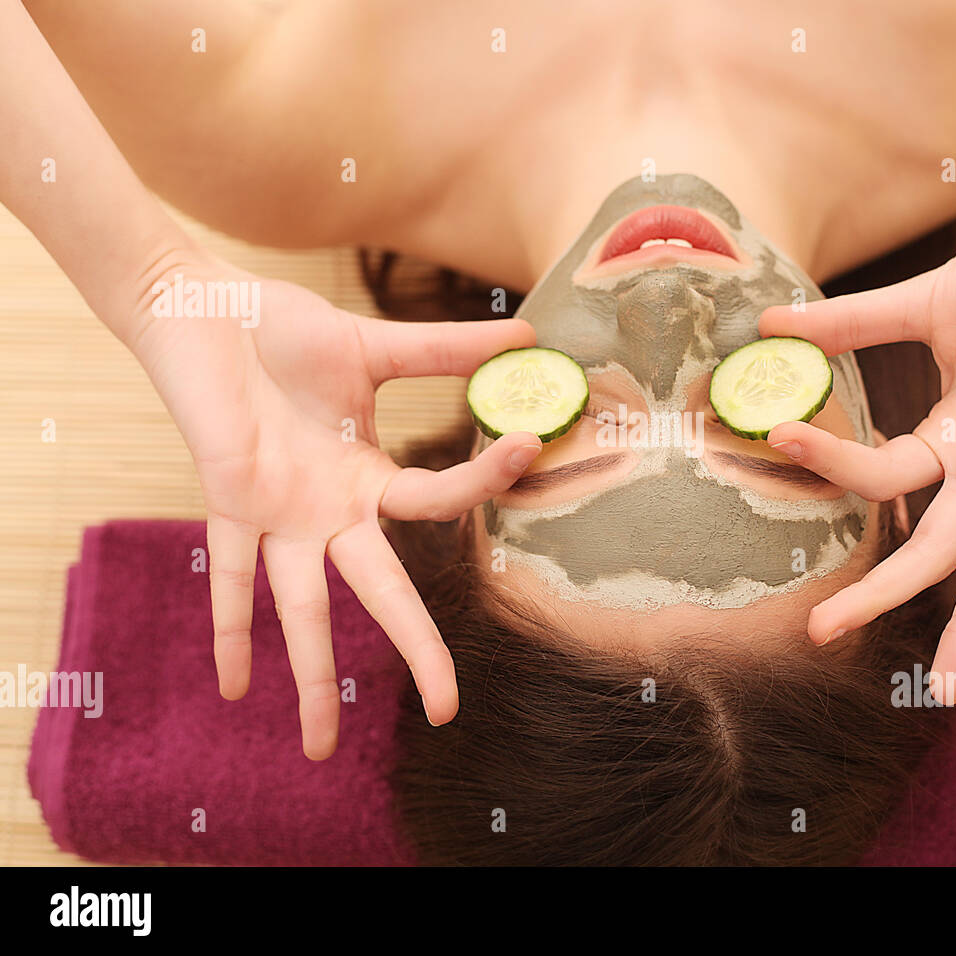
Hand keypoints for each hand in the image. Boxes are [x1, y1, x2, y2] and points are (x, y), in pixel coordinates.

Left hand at [129, 249, 540, 756]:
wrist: (202, 307)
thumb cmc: (284, 327)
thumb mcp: (375, 347)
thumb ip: (449, 350)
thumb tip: (531, 333)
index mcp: (368, 478)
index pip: (438, 500)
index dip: (484, 478)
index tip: (527, 447)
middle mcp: (328, 511)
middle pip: (381, 593)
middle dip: (415, 652)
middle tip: (447, 711)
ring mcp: (279, 514)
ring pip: (300, 608)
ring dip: (308, 678)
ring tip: (320, 749)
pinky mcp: (228, 502)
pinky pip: (225, 575)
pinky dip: (227, 630)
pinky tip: (234, 690)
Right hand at [760, 187, 955, 701]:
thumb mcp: (923, 305)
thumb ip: (851, 323)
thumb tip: (767, 320)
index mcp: (951, 436)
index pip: (881, 476)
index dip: (830, 463)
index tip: (779, 435)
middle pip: (931, 549)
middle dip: (880, 593)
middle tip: (822, 635)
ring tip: (948, 687)